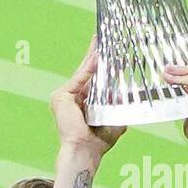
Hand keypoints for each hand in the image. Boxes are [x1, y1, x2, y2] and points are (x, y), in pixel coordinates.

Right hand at [50, 40, 124, 157]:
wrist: (86, 150)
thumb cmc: (99, 141)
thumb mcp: (114, 118)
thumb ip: (119, 105)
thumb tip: (127, 95)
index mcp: (84, 104)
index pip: (94, 80)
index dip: (100, 66)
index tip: (108, 51)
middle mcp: (72, 99)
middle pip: (86, 72)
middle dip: (94, 54)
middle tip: (101, 36)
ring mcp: (65, 98)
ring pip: (83, 73)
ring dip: (93, 56)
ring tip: (101, 40)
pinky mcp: (60, 97)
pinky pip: (79, 79)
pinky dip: (89, 67)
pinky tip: (98, 56)